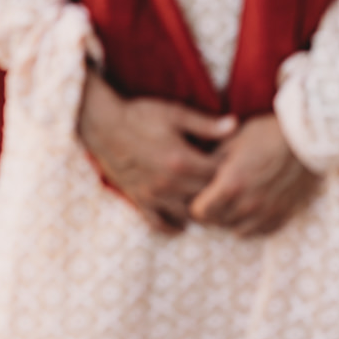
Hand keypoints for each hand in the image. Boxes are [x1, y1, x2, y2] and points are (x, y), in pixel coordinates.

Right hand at [77, 67, 236, 234]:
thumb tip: (235, 125)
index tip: (235, 162)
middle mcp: (169, 183)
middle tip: (227, 184)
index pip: (217, 174)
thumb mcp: (176, 114)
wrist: (103, 125)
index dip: (230, 169)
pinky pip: (159, 223)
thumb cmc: (140, 115)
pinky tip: (183, 222)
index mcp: (182, 160)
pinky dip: (173, 225)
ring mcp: (154, 195)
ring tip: (209, 200)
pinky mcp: (139, 200)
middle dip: (219, 191)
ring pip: (187, 213)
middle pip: (206, 196)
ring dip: (200, 209)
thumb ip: (206, 124)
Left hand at [189, 114, 320, 237]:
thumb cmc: (268, 132)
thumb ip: (214, 160)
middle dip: (212, 211)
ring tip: (235, 201)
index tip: (199, 192)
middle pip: (217, 223)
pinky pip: (260, 231)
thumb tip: (197, 171)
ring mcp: (266, 213)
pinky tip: (253, 207)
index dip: (196, 203)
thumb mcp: (235, 139)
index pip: (199, 212)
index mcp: (231, 185)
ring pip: (237, 231)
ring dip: (231, 219)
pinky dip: (252, 223)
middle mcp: (247, 205)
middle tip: (215, 195)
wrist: (308, 137)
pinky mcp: (283, 216)